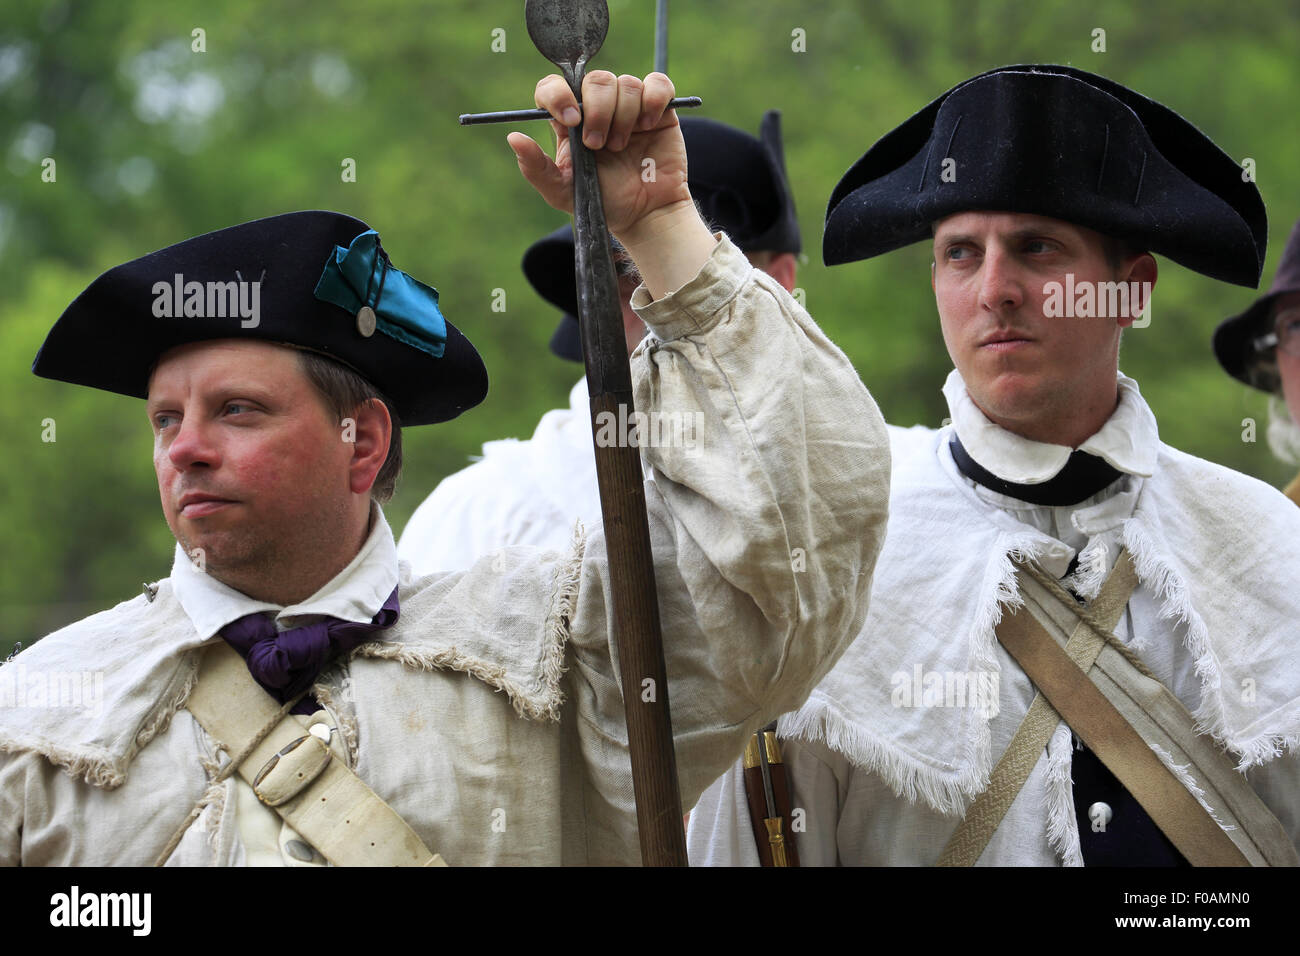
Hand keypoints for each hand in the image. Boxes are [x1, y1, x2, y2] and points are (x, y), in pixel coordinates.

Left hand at [508, 71, 689, 238]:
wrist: (644, 215)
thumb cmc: (602, 203)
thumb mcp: (562, 191)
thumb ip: (536, 167)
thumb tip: (513, 137)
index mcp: (569, 121)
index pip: (554, 86)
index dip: (559, 94)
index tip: (570, 120)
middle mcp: (597, 106)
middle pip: (594, 80)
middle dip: (597, 111)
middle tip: (599, 145)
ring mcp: (629, 105)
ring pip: (625, 83)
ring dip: (624, 116)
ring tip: (622, 147)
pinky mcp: (659, 109)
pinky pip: (657, 84)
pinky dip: (653, 101)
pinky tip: (648, 126)